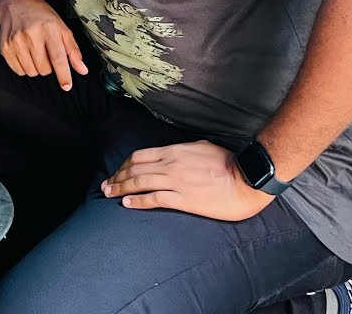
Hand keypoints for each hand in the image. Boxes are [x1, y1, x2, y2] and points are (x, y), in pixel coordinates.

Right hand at [0, 0, 88, 88]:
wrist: (14, 4)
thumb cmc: (42, 16)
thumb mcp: (62, 27)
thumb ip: (73, 50)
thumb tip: (83, 70)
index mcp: (49, 28)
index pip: (58, 57)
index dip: (63, 74)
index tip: (67, 86)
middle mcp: (31, 34)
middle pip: (44, 68)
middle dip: (49, 67)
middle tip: (47, 54)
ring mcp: (15, 41)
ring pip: (31, 71)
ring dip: (36, 68)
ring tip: (36, 53)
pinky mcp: (5, 47)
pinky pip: (18, 70)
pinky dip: (24, 67)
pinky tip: (25, 55)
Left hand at [101, 140, 274, 220]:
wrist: (246, 179)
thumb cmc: (228, 162)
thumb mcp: (202, 146)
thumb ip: (184, 149)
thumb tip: (174, 151)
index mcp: (174, 151)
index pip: (140, 156)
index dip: (124, 165)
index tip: (116, 172)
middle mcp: (170, 165)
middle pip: (135, 170)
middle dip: (116, 178)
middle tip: (105, 186)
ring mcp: (176, 182)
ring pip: (140, 183)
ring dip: (121, 188)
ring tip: (109, 194)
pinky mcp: (184, 199)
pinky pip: (155, 199)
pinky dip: (138, 201)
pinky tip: (127, 203)